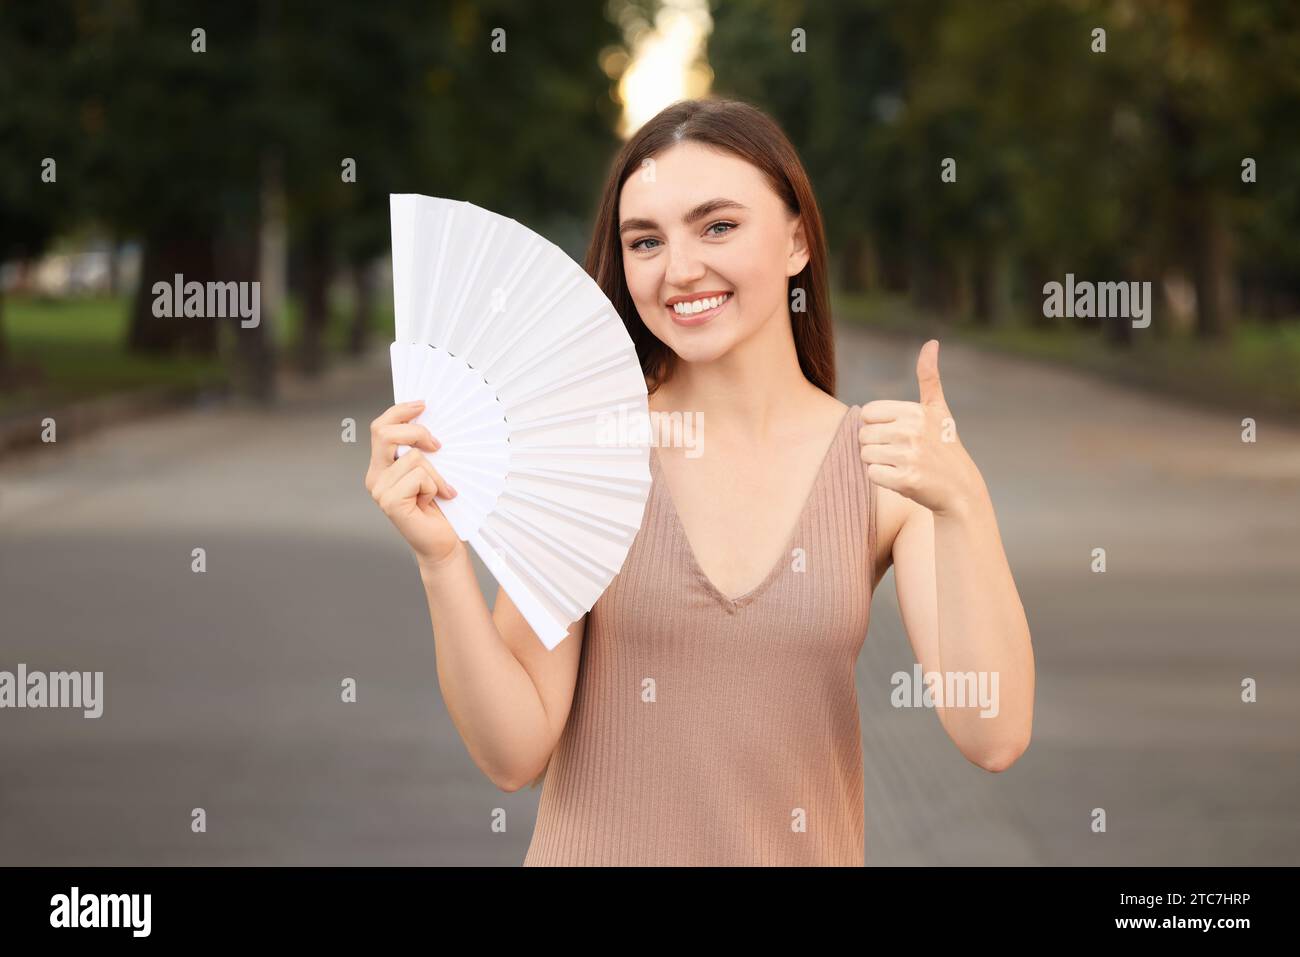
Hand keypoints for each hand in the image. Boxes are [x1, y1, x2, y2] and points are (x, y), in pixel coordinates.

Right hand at [364, 400, 462, 565]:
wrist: (442, 542)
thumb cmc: (440, 507)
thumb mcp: (431, 470)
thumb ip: (423, 449)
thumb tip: (430, 417)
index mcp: (382, 465)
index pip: (381, 427)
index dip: (399, 411)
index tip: (422, 404)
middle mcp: (375, 476)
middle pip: (385, 433)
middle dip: (416, 431)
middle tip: (438, 445)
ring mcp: (379, 490)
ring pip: (413, 457)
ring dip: (436, 474)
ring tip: (439, 491)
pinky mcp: (389, 502)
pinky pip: (419, 477)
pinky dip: (434, 487)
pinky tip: (433, 501)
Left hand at [858, 339, 983, 515]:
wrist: (960, 489)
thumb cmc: (943, 446)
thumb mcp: (938, 409)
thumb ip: (929, 377)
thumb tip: (932, 342)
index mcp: (914, 411)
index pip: (867, 414)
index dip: (878, 426)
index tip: (899, 434)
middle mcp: (911, 430)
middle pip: (863, 436)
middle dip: (877, 446)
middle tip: (902, 453)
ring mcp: (909, 455)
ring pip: (865, 455)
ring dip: (879, 463)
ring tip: (903, 465)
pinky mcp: (905, 480)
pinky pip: (872, 474)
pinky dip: (883, 479)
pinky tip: (902, 479)